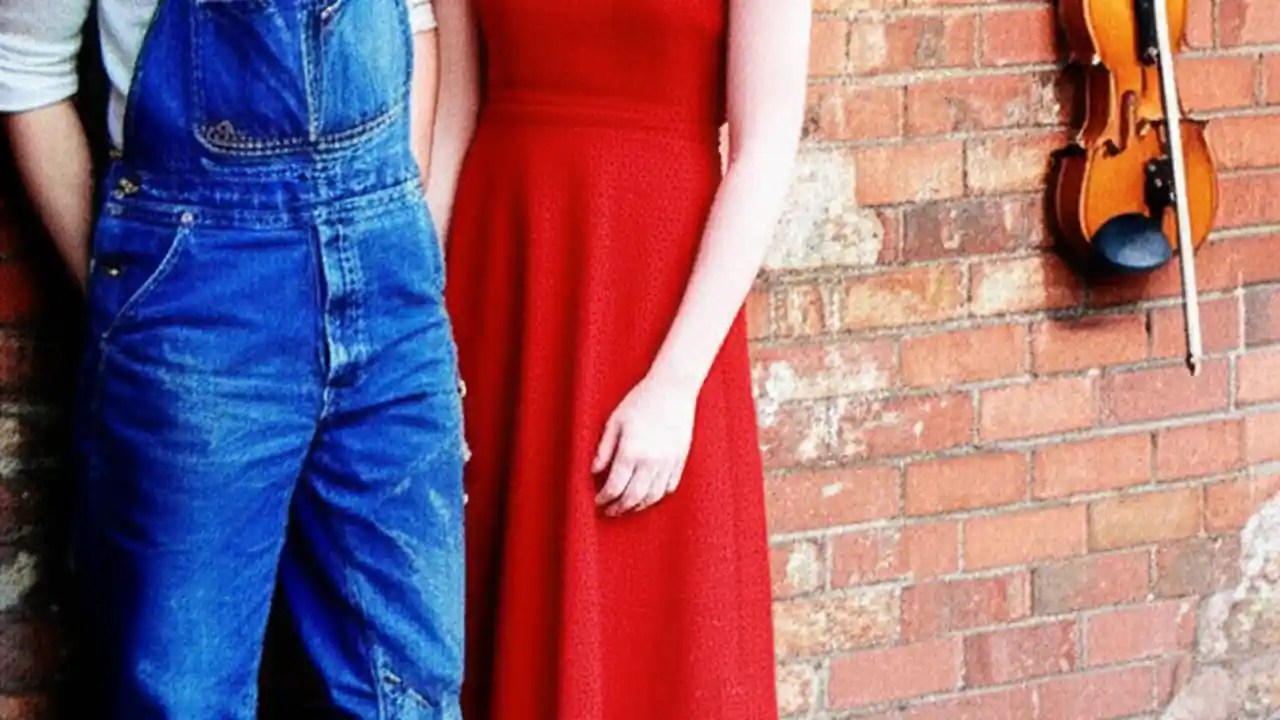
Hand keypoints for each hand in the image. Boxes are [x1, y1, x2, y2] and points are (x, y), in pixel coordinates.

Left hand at [592, 373, 698, 516]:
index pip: (614, 487)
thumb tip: (594, 471)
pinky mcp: (680, 460)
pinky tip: (648, 496)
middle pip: (633, 497)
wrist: (673, 389)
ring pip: (652, 496)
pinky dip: (657, 496)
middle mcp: (650, 461)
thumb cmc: (640, 401)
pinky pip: (669, 487)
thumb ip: (604, 449)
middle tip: (609, 511)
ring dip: (638, 506)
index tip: (597, 501)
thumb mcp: (614, 421)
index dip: (604, 498)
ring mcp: (668, 462)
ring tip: (627, 507)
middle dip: (619, 508)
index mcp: (630, 452)